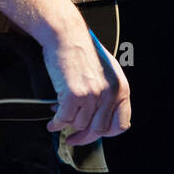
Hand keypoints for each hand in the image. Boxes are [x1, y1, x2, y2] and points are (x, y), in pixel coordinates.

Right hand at [43, 26, 130, 146]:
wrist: (66, 35)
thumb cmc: (82, 50)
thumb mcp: (105, 71)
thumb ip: (107, 93)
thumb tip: (98, 116)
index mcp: (120, 88)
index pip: (120, 124)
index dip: (106, 133)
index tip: (95, 134)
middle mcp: (110, 93)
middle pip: (99, 130)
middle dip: (84, 137)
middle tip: (73, 138)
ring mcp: (93, 94)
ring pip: (80, 125)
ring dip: (67, 125)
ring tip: (59, 118)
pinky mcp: (75, 95)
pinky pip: (65, 119)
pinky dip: (56, 123)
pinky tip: (52, 121)